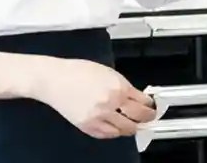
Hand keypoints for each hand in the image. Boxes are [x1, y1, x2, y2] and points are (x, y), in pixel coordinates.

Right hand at [29, 57, 156, 138]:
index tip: (152, 107)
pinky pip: (107, 135)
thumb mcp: (108, 72)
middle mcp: (110, 102)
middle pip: (138, 117)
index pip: (143, 102)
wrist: (54, 79)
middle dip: (146, 118)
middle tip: (148, 117)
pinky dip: (115, 133)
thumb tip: (137, 97)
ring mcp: (99, 116)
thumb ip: (123, 86)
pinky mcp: (87, 126)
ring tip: (133, 124)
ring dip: (132, 127)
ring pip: (124, 129)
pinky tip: (116, 128)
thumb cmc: (78, 71)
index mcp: (118, 86)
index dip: (150, 106)